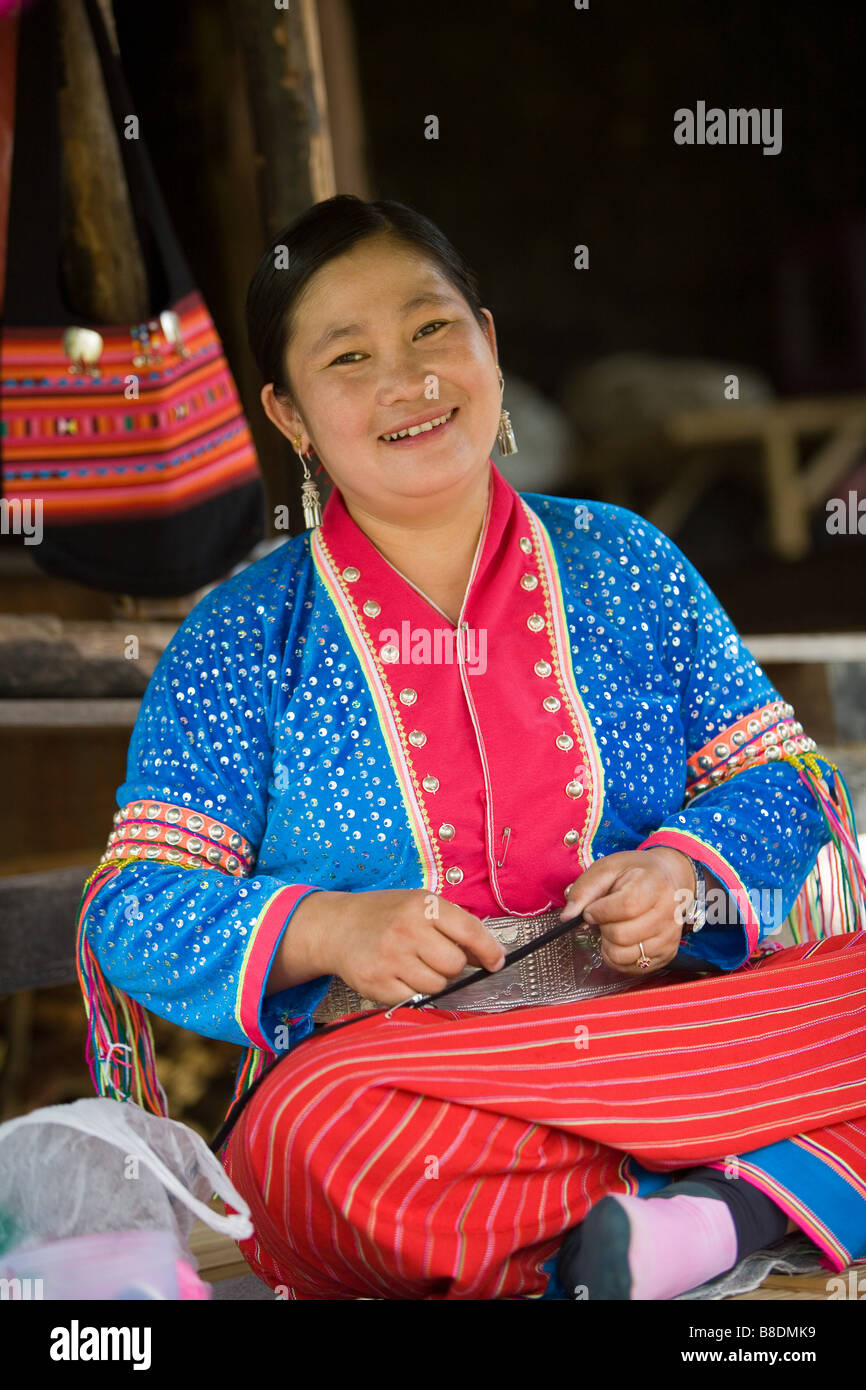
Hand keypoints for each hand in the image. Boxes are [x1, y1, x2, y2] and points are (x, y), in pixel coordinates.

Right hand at [304, 889, 506, 1005]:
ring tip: (415, 964)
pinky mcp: (377, 984)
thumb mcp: (419, 904)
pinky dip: (412, 991)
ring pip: (437, 986)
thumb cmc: (386, 915)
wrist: (337, 927)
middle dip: (452, 966)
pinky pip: (413, 998)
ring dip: (433, 980)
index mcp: (422, 906)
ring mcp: (390, 959)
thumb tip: (488, 955)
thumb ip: (454, 925)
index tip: (496, 962)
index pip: (470, 932)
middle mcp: (406, 930)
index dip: (489, 951)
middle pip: (455, 965)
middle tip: (436, 957)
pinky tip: (399, 975)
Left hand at [559, 848, 694, 974]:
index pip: (626, 907)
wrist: (667, 880)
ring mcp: (669, 937)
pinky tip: (620, 940)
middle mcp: (668, 913)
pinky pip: (632, 968)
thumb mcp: (607, 869)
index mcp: (655, 885)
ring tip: (612, 927)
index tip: (591, 909)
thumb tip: (567, 917)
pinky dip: (618, 957)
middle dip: (602, 927)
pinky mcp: (667, 954)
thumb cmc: (634, 873)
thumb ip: (584, 890)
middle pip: (622, 935)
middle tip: (604, 917)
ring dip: (608, 944)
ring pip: (624, 955)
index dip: (600, 911)